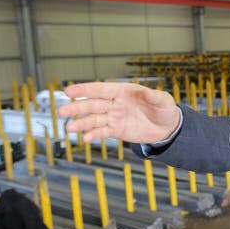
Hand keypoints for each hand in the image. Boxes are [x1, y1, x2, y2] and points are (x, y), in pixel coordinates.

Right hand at [57, 82, 180, 143]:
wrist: (168, 128)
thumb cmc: (165, 110)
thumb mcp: (163, 101)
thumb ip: (155, 97)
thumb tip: (148, 93)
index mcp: (124, 92)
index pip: (102, 89)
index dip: (85, 89)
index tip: (69, 90)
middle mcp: (116, 104)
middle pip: (92, 104)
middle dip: (77, 107)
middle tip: (62, 111)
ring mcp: (114, 117)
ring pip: (93, 119)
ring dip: (81, 123)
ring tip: (69, 128)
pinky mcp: (116, 130)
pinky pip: (102, 132)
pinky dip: (93, 135)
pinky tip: (85, 138)